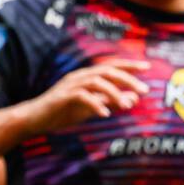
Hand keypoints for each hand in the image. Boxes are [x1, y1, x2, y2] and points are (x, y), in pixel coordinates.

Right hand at [21, 58, 150, 133]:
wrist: (35, 119)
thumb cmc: (63, 111)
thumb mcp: (92, 107)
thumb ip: (111, 101)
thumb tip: (134, 99)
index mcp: (87, 77)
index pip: (111, 66)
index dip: (129, 65)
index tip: (148, 67)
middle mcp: (80, 77)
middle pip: (107, 70)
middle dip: (128, 79)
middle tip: (144, 90)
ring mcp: (70, 85)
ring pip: (97, 82)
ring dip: (115, 93)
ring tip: (127, 106)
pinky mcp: (62, 96)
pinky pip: (82, 96)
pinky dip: (96, 104)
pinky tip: (105, 114)